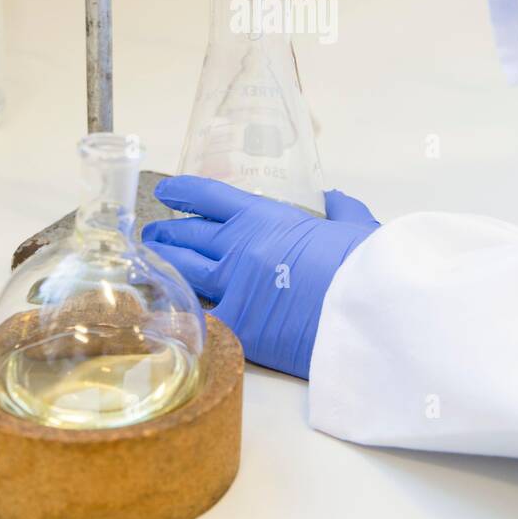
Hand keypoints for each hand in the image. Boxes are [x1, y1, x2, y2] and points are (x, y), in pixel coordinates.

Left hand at [142, 178, 378, 378]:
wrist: (367, 309)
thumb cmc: (365, 264)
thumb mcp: (356, 226)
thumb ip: (340, 210)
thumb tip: (334, 198)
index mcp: (266, 218)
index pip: (210, 197)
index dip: (183, 191)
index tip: (166, 191)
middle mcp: (240, 247)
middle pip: (188, 235)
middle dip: (166, 233)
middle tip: (153, 235)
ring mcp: (233, 287)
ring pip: (182, 271)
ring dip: (162, 265)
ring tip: (149, 264)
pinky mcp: (236, 327)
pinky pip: (197, 318)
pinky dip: (177, 315)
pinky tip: (161, 314)